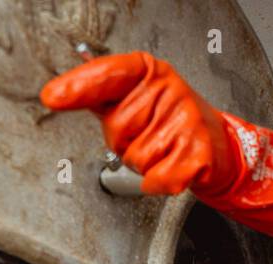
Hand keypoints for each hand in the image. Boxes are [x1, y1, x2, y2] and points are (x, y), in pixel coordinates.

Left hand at [40, 52, 236, 195]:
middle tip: (147, 136)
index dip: (79, 86)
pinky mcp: (196, 155)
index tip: (52, 97)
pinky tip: (171, 167)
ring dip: (142, 163)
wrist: (219, 148)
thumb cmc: (172, 122)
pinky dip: (157, 181)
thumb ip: (102, 95)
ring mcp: (185, 122)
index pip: (109, 74)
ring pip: (134, 158)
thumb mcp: (137, 97)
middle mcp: (168, 91)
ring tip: (163, 151)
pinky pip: (154, 179)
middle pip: (116, 128)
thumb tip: (60, 93)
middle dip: (124, 141)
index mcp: (149, 72)